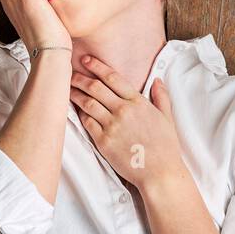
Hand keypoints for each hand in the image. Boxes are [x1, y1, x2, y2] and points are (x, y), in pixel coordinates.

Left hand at [69, 55, 186, 190]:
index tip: (86, 60)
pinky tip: (75, 109)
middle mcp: (123, 111)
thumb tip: (158, 81)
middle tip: (70, 72)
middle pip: (96, 88)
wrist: (159, 173)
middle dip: (80, 77)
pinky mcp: (103, 142)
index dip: (97, 67)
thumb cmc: (166, 148)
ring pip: (88, 103)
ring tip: (67, 88)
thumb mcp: (167, 118)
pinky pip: (87, 123)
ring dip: (75, 93)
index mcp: (138, 102)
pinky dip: (80, 114)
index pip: (113, 78)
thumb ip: (161, 97)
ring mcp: (112, 126)